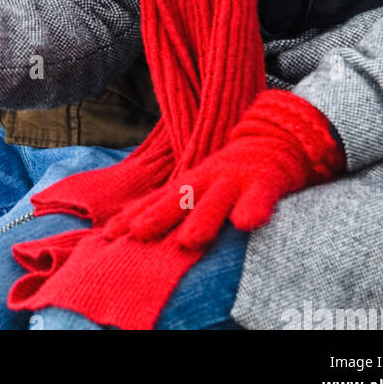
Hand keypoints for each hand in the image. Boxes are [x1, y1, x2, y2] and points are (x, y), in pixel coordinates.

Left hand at [101, 90, 344, 249]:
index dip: (134, 216)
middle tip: (137, 233)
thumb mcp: (200, 187)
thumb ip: (175, 205)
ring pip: (216, 201)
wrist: (273, 143)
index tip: (108, 232)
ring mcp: (234, 180)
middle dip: (158, 216)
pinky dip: (253, 209)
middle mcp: (207, 180)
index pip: (157, 201)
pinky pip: (259, 197)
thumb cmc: (230, 176)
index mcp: (190, 184)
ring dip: (203, 220)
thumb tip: (135, 228)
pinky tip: (246, 223)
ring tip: (190, 240)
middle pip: (179, 199)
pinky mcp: (264, 182)